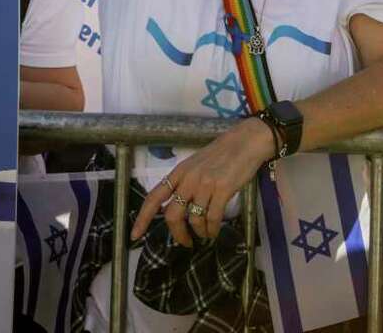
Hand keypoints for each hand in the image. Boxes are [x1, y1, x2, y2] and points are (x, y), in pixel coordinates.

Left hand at [131, 119, 272, 247]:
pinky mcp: (222, 189)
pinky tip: (214, 230)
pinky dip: (212, 229)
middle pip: (173, 215)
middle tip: (186, 242)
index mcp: (179, 172)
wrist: (247, 141)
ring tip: (206, 234)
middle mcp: (189, 178)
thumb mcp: (197, 164)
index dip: (143, 218)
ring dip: (200, 232)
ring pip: (194, 219)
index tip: (135, 235)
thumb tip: (175, 209)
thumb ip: (185, 183)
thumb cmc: (223, 153)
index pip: (154, 197)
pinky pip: (212, 218)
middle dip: (178, 234)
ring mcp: (205, 184)